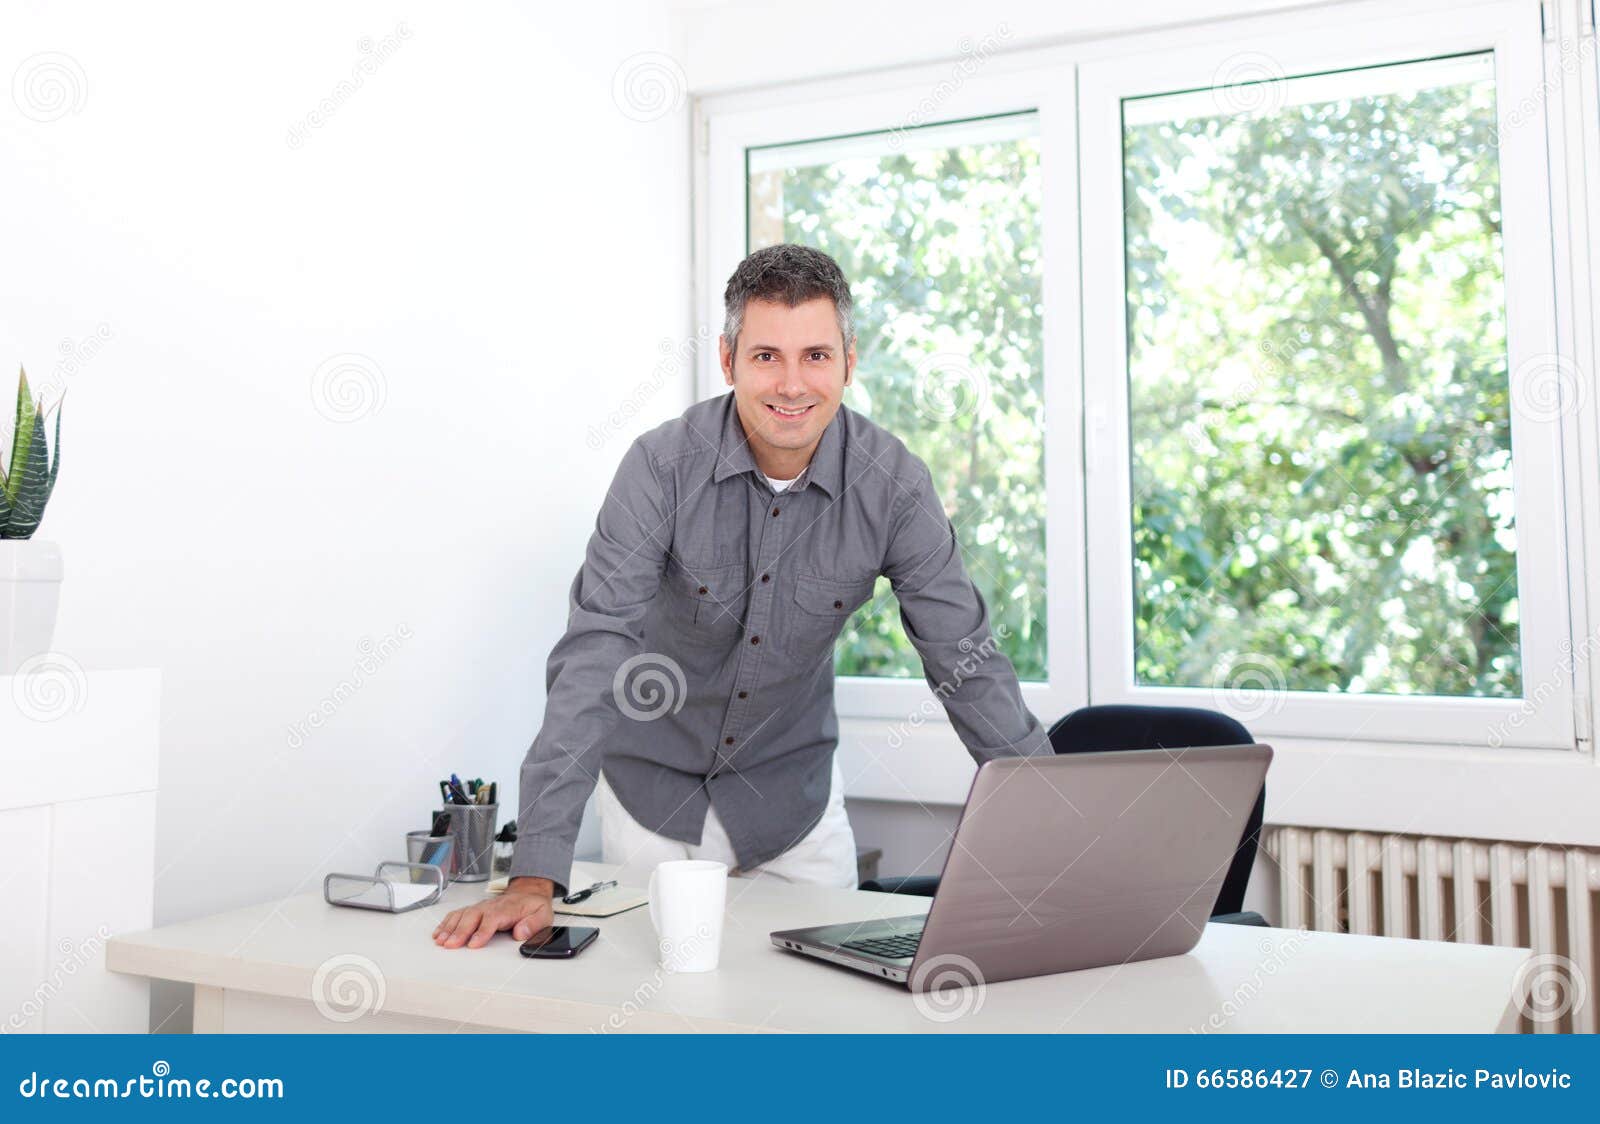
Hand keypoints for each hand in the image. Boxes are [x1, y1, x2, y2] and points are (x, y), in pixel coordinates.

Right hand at [432, 877, 554, 949]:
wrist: (528, 893)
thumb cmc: (533, 906)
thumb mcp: (543, 914)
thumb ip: (533, 924)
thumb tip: (521, 933)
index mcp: (508, 908)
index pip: (493, 919)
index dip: (482, 931)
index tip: (474, 943)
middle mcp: (491, 906)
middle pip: (473, 917)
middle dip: (460, 931)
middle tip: (451, 945)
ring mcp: (481, 907)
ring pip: (462, 915)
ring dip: (450, 928)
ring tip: (440, 940)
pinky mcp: (474, 910)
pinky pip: (458, 914)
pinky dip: (446, 923)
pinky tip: (438, 933)